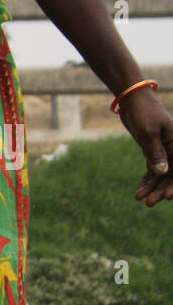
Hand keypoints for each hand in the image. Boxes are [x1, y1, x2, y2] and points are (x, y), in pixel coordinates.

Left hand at [119, 89, 172, 205]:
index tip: (168, 197)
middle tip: (149, 203)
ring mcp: (164, 150)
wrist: (134, 102)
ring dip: (152, 187)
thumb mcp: (149, 132)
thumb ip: (156, 152)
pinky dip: (146, 179)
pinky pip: (152, 169)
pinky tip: (138, 190)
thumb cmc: (144, 113)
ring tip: (139, 199)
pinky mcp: (153, 151)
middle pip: (171, 174)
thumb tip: (162, 172)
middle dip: (161, 189)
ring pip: (161, 174)